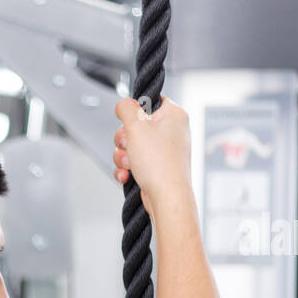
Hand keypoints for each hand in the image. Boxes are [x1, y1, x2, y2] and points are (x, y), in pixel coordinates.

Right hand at [112, 95, 191, 218]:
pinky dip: (127, 169)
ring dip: (123, 156)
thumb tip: (123, 104)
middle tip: (128, 146)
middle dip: (124, 140)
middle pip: (136, 125)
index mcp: (174, 114)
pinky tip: (127, 176)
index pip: (150, 101)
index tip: (130, 121)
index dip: (135, 111)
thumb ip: (126, 108)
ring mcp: (165, 150)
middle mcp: (172, 131)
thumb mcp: (136, 126)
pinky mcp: (157, 166)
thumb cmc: (158, 163)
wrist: (167, 197)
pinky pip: (135, 161)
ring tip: (129, 165)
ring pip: (132, 145)